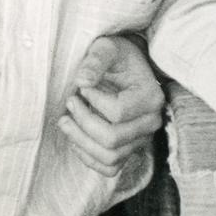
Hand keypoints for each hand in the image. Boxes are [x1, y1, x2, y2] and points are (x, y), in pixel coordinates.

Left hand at [58, 34, 164, 176]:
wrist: (126, 66)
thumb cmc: (118, 55)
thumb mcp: (107, 47)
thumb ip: (96, 60)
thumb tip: (81, 81)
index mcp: (150, 97)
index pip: (118, 112)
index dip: (93, 100)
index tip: (82, 85)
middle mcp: (151, 122)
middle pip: (112, 139)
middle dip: (83, 122)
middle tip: (69, 102)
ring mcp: (141, 139)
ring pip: (110, 157)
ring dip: (81, 142)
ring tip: (65, 121)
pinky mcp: (129, 150)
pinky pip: (110, 168)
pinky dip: (88, 158)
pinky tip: (75, 138)